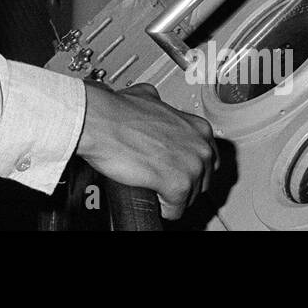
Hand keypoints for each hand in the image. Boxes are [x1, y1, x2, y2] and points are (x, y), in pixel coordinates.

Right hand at [75, 82, 216, 220]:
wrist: (100, 122)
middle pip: (202, 180)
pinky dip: (163, 209)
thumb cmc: (117, 111)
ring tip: (153, 186)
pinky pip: (175, 210)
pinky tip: (151, 198)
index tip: (177, 168)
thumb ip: (159, 104)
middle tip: (162, 178)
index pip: (208, 159)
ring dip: (171, 196)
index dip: (187, 165)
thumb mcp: (146, 96)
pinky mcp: (177, 186)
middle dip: (182, 181)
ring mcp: (192, 167)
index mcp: (197, 128)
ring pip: (190, 197)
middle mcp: (200, 147)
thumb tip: (153, 104)